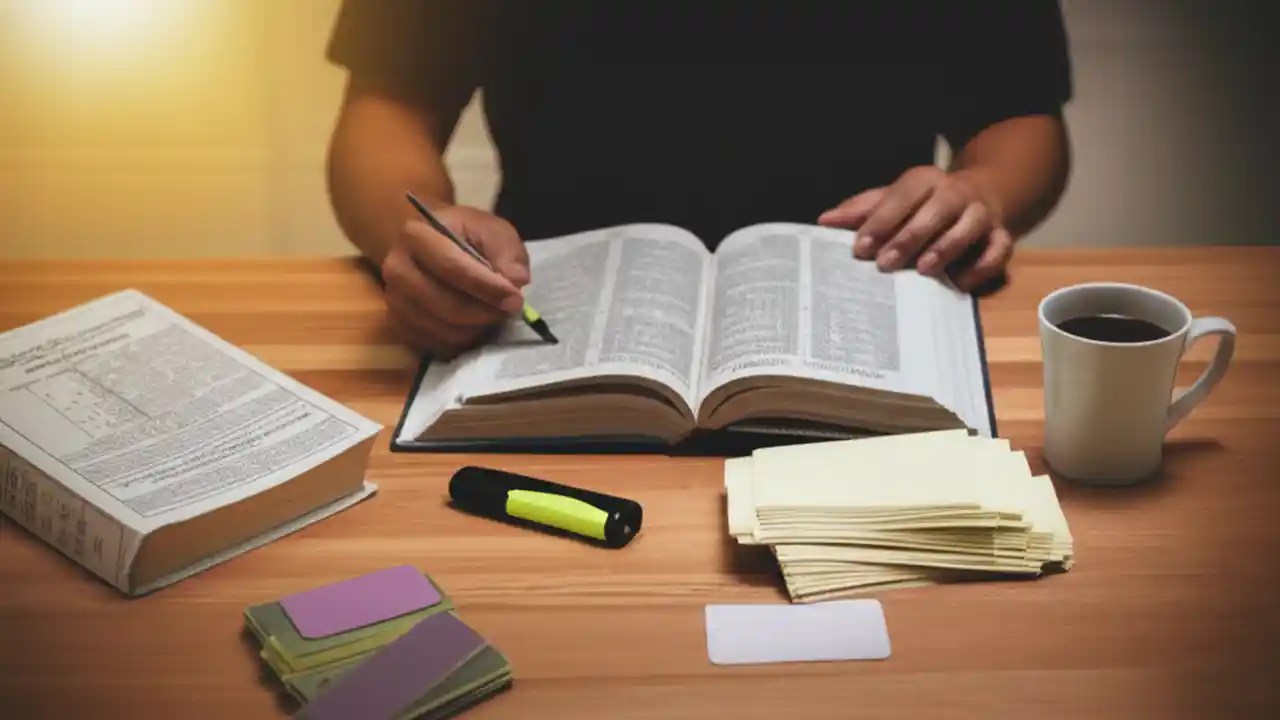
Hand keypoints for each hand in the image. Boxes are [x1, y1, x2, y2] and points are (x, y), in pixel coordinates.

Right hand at [379, 205, 529, 357]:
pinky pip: (437, 345)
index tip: (515, 297)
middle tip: (511, 308)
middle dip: (484, 311)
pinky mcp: (399, 326)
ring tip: (493, 313)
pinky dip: (463, 340)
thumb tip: (516, 280)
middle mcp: (396, 269)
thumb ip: (506, 251)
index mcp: (415, 235)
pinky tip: (476, 324)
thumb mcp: (492, 231)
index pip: (450, 267)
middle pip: (445, 304)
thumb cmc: (467, 237)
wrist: (436, 249)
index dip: (486, 287)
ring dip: (477, 327)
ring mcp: (394, 301)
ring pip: (443, 329)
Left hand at [818, 166, 1011, 291]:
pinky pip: (999, 249)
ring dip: (947, 247)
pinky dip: (983, 267)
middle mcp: (955, 192)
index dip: (881, 221)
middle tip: (885, 264)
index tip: (860, 248)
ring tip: (923, 270)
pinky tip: (960, 283)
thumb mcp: (892, 200)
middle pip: (936, 209)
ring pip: (970, 226)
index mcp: (924, 180)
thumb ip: (862, 211)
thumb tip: (824, 221)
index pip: (901, 196)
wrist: (980, 194)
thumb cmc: (923, 204)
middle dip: (909, 237)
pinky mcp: (1001, 235)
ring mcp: (982, 213)